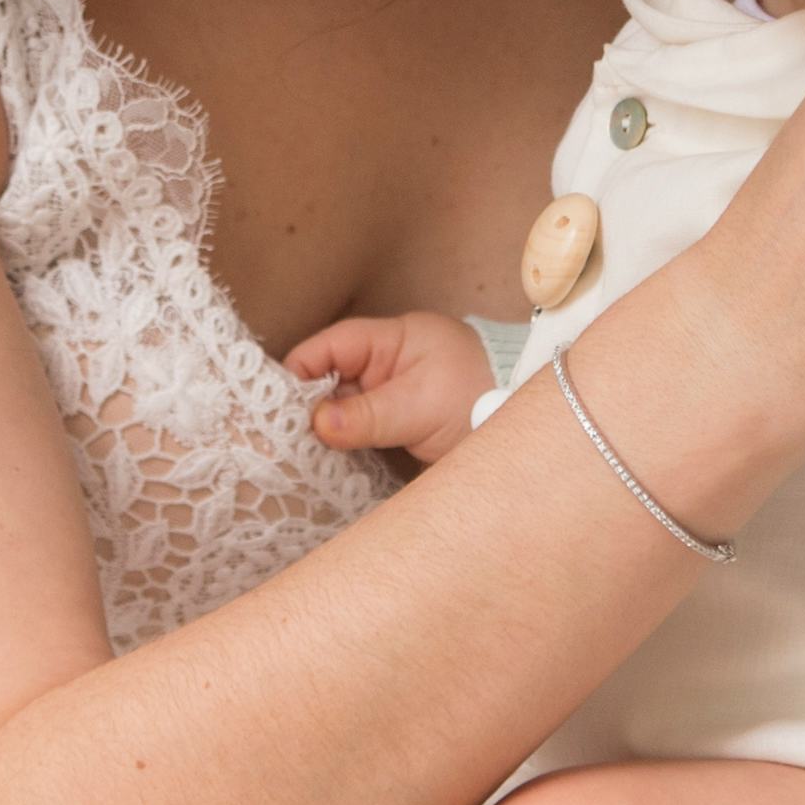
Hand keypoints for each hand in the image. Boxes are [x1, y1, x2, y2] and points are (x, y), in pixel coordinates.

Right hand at [288, 310, 496, 461]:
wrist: (529, 432)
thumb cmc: (479, 397)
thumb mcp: (421, 406)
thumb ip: (369, 415)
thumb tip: (317, 423)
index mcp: (390, 340)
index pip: (329, 347)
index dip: (298, 372)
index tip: (275, 407)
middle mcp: (383, 362)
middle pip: (326, 379)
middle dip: (301, 407)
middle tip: (276, 441)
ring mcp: (386, 393)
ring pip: (337, 408)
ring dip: (317, 431)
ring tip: (290, 457)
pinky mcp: (392, 424)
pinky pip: (354, 430)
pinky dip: (337, 445)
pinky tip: (318, 465)